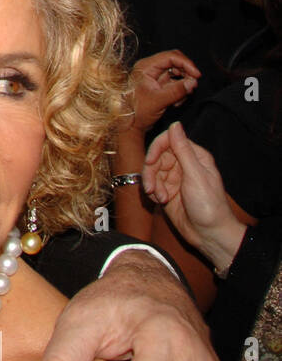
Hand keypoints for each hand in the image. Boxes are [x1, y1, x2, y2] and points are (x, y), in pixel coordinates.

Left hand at [127, 50, 198, 133]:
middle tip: (192, 86)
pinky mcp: (159, 85)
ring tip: (182, 98)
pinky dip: (180, 91)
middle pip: (176, 63)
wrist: (130, 125)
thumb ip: (176, 91)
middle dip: (186, 74)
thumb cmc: (136, 113)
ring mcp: (155, 77)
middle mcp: (150, 69)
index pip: (171, 56)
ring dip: (184, 84)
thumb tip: (192, 82)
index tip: (197, 75)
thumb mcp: (158, 101)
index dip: (186, 64)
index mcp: (145, 68)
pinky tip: (176, 102)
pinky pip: (176, 83)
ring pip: (177, 73)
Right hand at [144, 121, 246, 272]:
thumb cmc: (210, 206)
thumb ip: (183, 150)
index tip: (150, 161)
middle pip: (156, 157)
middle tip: (151, 186)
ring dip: (151, 184)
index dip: (156, 149)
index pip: (169, 141)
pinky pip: (152, 185)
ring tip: (159, 197)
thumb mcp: (196, 175)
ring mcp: (174, 179)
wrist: (209, 234)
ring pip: (151, 172)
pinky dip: (152, 193)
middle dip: (151, 171)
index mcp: (194, 156)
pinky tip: (161, 201)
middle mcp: (183, 165)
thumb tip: (175, 125)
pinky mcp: (167, 192)